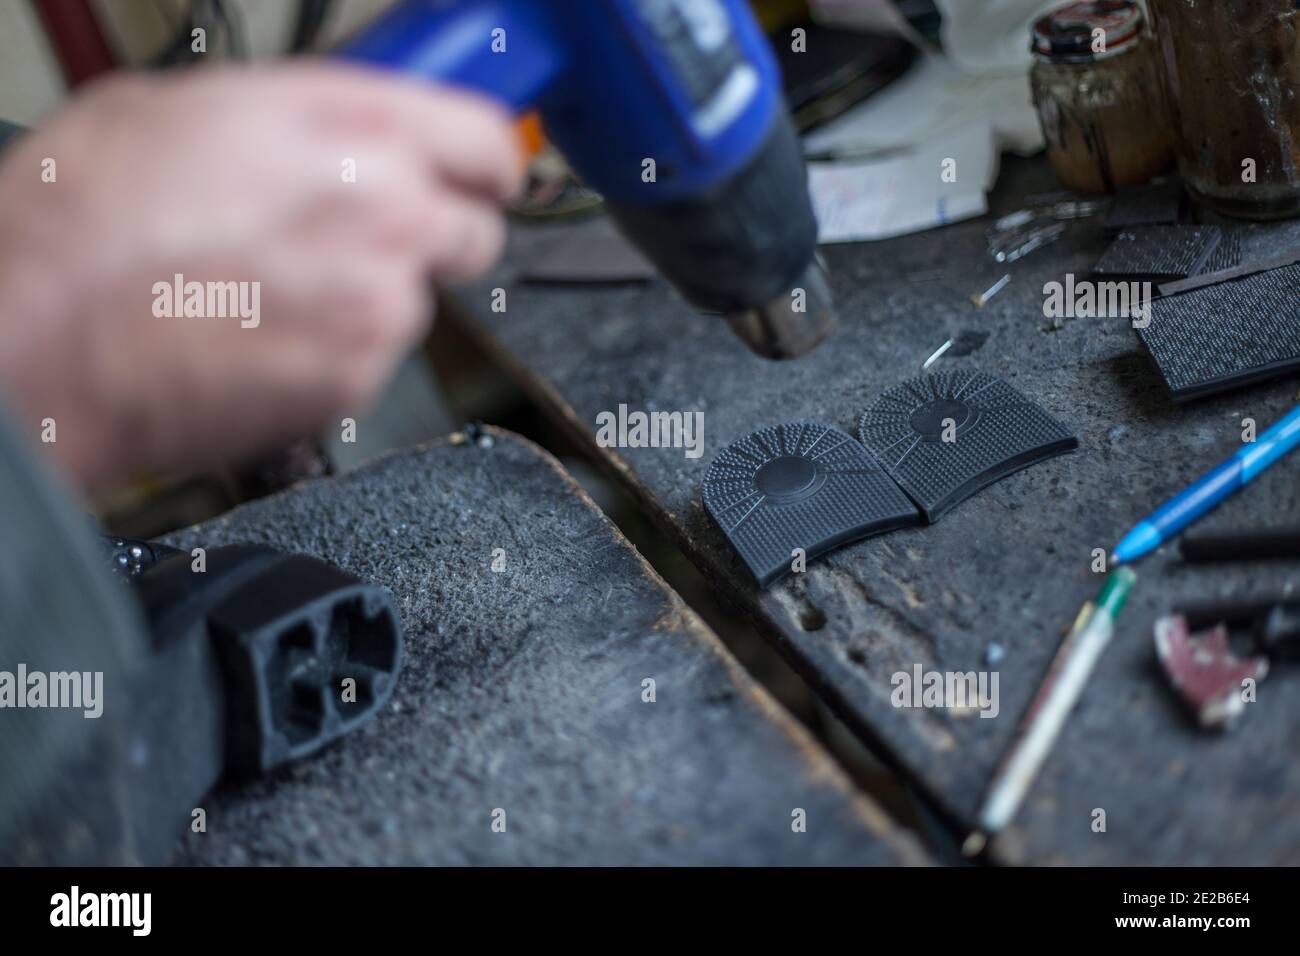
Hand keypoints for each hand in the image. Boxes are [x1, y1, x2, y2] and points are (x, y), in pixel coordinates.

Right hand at [0, 64, 520, 490]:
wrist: (41, 337)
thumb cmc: (85, 224)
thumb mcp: (188, 110)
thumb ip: (298, 122)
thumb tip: (335, 135)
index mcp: (349, 125)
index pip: (489, 141)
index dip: (486, 163)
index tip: (481, 178)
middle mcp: (384, 211)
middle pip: (474, 231)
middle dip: (434, 235)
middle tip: (370, 240)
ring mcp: (378, 302)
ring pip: (417, 300)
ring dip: (369, 296)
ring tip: (276, 290)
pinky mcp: (358, 378)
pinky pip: (373, 358)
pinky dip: (335, 351)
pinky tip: (265, 333)